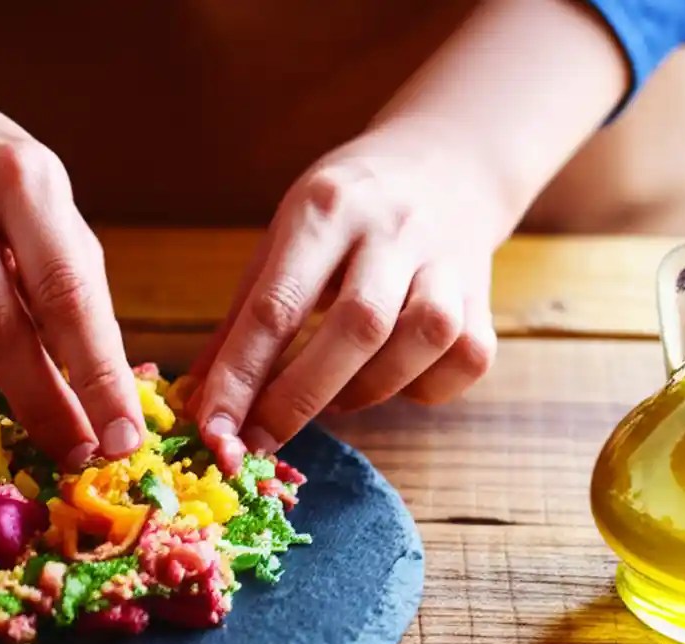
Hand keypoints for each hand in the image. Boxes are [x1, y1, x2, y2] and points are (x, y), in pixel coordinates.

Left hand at [191, 128, 504, 470]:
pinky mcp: (484, 295)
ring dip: (367, 390)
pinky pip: (465, 359)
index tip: (213, 428)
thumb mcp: (283, 240)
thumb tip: (200, 401)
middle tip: (261, 439)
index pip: (277, 303)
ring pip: (421, 339)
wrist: (445, 162)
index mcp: (325, 209)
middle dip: (301, 395)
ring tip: (330, 400)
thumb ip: (242, 320)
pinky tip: (391, 381)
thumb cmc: (344, 213)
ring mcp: (447, 261)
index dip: (241, 375)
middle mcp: (392, 229)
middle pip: (357, 324)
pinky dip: (424, 389)